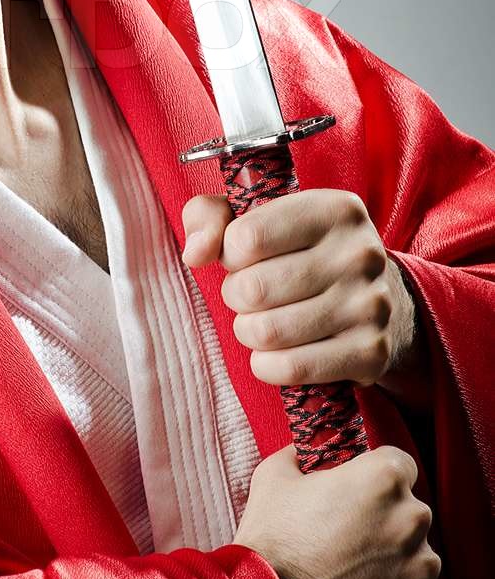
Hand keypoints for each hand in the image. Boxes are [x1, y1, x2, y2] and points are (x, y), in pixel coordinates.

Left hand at [181, 189, 421, 393]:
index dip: (228, 254)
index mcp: (335, 209)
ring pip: (269, 332)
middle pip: (254, 289)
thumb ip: (208, 217)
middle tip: (250, 294)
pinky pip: (292, 368)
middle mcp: (360, 253)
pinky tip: (275, 353)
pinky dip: (267, 365)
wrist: (383, 300)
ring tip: (262, 320)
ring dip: (249, 331)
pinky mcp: (371, 352)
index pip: (248, 238)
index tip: (242, 258)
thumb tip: (195, 254)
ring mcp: (371, 305)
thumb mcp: (256, 216)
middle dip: (236, 296)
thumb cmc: (300, 252)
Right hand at [234, 443, 440, 578]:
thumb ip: (299, 456)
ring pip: (417, 554)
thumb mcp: (273, 477)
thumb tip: (305, 453)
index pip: (399, 464)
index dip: (374, 476)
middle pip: (409, 510)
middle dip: (384, 519)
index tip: (356, 494)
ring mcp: (422, 569)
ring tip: (351, 574)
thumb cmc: (270, 542)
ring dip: (393, 560)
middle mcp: (412, 519)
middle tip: (345, 538)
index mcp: (383, 478)